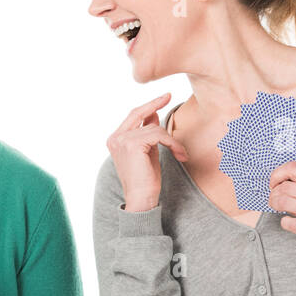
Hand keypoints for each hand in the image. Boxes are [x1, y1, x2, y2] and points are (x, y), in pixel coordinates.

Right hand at [107, 92, 187, 211]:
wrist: (141, 199)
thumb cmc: (145, 179)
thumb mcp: (147, 151)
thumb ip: (147, 133)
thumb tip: (153, 114)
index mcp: (116, 140)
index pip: (133, 116)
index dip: (148, 106)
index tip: (164, 97)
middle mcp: (116, 138)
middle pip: (138, 113)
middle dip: (154, 103)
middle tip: (169, 96)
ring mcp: (122, 140)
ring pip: (154, 128)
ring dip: (171, 140)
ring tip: (180, 152)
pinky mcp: (132, 144)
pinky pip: (158, 135)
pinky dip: (172, 143)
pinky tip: (179, 154)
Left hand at [268, 161, 295, 257]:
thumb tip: (284, 180)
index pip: (293, 167)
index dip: (278, 173)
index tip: (275, 182)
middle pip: (283, 186)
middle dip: (273, 193)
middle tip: (274, 198)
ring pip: (282, 201)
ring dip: (274, 204)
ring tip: (277, 207)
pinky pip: (287, 222)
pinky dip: (284, 221)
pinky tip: (289, 221)